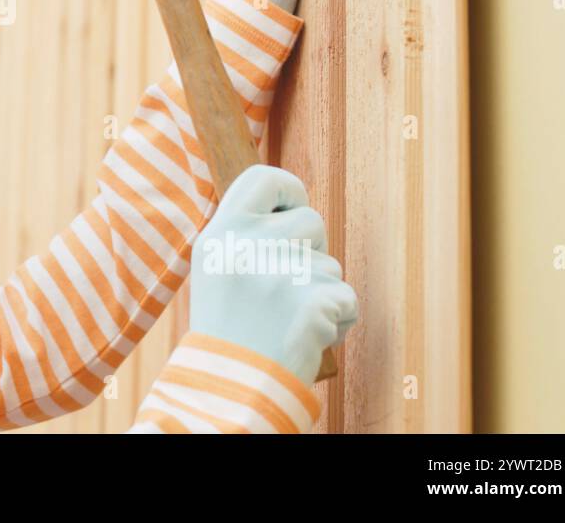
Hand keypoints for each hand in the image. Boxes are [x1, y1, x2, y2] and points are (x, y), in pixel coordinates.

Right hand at [189, 164, 357, 386]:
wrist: (229, 385)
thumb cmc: (227, 328)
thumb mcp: (217, 269)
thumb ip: (246, 236)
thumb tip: (291, 208)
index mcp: (223, 232)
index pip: (264, 177)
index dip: (289, 189)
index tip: (291, 211)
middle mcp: (249, 244)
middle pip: (311, 221)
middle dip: (311, 251)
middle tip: (285, 285)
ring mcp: (281, 272)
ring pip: (331, 264)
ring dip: (322, 291)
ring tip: (288, 318)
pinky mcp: (312, 301)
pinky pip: (347, 298)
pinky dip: (336, 319)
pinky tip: (307, 335)